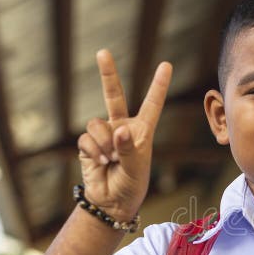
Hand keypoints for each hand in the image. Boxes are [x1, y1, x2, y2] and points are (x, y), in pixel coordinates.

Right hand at [77, 50, 172, 220]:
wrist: (112, 201)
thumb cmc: (132, 184)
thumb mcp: (136, 168)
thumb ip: (128, 148)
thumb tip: (118, 129)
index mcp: (142, 130)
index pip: (152, 104)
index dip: (158, 85)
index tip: (166, 65)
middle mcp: (122, 127)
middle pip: (114, 95)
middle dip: (107, 73)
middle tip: (102, 52)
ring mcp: (104, 134)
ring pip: (97, 124)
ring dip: (104, 143)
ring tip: (111, 160)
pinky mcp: (87, 143)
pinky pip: (86, 139)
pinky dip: (94, 151)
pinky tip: (101, 163)